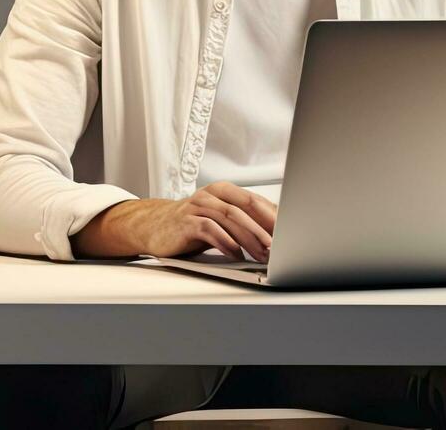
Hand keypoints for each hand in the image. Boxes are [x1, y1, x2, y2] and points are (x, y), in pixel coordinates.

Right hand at [72, 181, 277, 261]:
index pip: (255, 201)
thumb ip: (242, 222)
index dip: (274, 216)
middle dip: (266, 226)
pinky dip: (225, 242)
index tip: (291, 232)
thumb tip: (277, 234)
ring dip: (249, 237)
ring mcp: (197, 206)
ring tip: (263, 253)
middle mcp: (211, 195)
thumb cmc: (192, 225)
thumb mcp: (219, 220)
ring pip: (230, 218)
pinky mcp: (185, 222)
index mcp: (224, 191)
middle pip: (245, 206)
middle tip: (281, 243)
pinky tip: (236, 254)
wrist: (153, 227)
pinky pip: (209, 230)